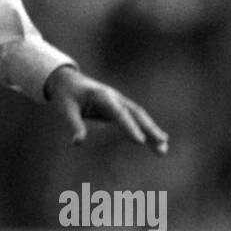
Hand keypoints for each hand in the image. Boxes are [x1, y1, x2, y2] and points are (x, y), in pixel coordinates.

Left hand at [44, 65, 168, 155]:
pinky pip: (136, 119)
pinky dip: (147, 130)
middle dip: (150, 129)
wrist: (68, 81)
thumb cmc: (66, 96)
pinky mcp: (120, 108)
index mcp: (102, 96)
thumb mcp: (66, 109)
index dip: (130, 127)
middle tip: (162, 144)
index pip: (118, 113)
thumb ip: (74, 124)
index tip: (141, 142)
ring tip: (164, 149)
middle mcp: (115, 97)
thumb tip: (78, 142)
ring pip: (140, 116)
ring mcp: (119, 101)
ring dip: (153, 131)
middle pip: (136, 113)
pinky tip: (158, 142)